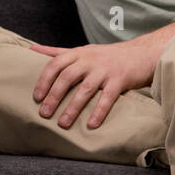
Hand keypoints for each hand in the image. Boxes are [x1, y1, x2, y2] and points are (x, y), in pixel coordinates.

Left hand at [29, 38, 161, 128]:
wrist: (142, 53)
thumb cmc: (107, 55)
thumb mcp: (82, 50)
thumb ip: (58, 52)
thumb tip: (32, 50)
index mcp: (78, 53)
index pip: (56, 63)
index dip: (45, 80)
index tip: (36, 97)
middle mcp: (90, 60)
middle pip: (68, 77)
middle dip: (54, 96)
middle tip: (44, 114)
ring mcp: (105, 70)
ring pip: (86, 89)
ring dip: (73, 107)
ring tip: (63, 123)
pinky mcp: (120, 80)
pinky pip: (108, 97)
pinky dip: (99, 111)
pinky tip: (91, 124)